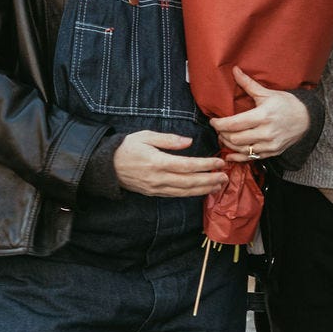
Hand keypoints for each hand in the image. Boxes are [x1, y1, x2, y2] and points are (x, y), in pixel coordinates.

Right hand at [113, 131, 228, 197]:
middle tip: (225, 177)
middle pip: (189, 182)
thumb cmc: (127, 147)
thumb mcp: (146, 136)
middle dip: (209, 180)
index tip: (219, 163)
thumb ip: (169, 139)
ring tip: (219, 185)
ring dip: (204, 189)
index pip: (187, 166)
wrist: (107, 166)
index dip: (205, 165)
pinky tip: (202, 190)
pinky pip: (176, 195)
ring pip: (185, 192)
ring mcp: (156, 188)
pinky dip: (192, 194)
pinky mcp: (154, 193)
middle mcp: (158, 178)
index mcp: (157, 161)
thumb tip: (189, 142)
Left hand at [211, 68, 311, 162]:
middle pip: (235, 138)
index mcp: (263, 116)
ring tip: (223, 137)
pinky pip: (251, 158)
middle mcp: (266, 132)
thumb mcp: (267, 93)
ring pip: (241, 150)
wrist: (305, 119)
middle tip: (218, 129)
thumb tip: (234, 70)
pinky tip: (230, 154)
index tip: (213, 121)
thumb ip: (248, 84)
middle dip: (222, 134)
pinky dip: (238, 157)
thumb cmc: (286, 104)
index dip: (220, 124)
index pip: (235, 124)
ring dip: (228, 144)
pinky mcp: (272, 152)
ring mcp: (269, 144)